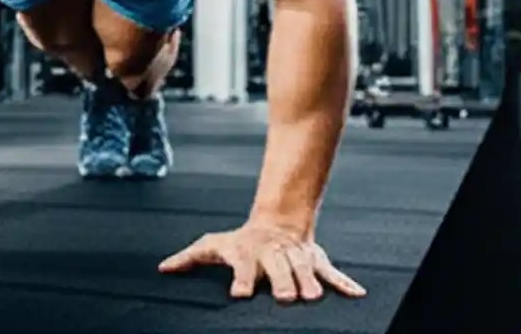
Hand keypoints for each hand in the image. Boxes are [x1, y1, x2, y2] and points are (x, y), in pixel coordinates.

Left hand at [158, 221, 366, 301]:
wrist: (278, 222)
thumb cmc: (241, 242)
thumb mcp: (214, 245)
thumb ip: (190, 258)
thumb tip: (162, 268)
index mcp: (250, 253)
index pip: (244, 267)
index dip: (242, 279)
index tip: (239, 294)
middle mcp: (275, 255)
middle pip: (280, 269)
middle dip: (283, 282)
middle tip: (286, 298)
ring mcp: (297, 257)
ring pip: (305, 269)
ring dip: (310, 282)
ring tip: (314, 298)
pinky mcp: (315, 261)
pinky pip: (332, 272)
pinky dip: (345, 283)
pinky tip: (357, 294)